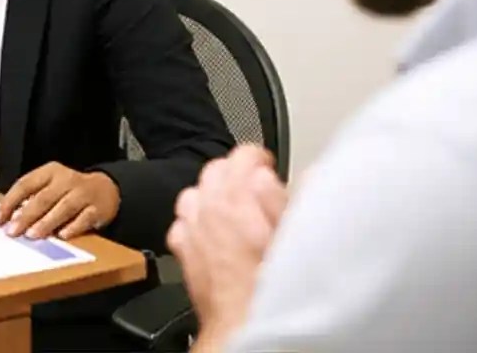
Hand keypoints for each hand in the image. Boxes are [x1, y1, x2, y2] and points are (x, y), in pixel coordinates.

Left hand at [0, 162, 120, 239]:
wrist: (106, 189)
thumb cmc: (70, 191)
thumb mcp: (50, 186)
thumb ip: (32, 199)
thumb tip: (9, 219)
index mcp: (50, 172)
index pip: (25, 184)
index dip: (9, 202)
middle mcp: (66, 180)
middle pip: (43, 198)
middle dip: (26, 216)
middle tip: (13, 231)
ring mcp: (83, 193)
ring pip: (63, 207)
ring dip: (46, 222)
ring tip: (32, 235)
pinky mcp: (97, 208)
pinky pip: (84, 218)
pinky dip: (72, 227)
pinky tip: (62, 236)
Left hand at [166, 145, 286, 346]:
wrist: (242, 321)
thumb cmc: (270, 284)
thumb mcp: (294, 235)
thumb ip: (287, 197)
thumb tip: (288, 174)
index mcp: (236, 197)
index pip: (242, 154)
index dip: (260, 157)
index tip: (269, 167)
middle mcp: (208, 208)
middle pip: (216, 170)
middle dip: (236, 174)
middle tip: (256, 187)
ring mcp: (191, 228)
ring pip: (195, 193)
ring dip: (213, 196)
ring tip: (234, 208)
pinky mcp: (182, 250)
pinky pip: (182, 222)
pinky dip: (195, 221)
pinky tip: (211, 232)